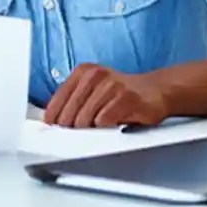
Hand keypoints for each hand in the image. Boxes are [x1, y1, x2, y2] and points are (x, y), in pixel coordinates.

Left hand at [43, 64, 169, 128]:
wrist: (155, 91)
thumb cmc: (121, 95)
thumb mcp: (93, 91)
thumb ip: (73, 102)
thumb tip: (51, 122)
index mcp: (83, 72)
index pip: (57, 100)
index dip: (54, 119)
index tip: (53, 129)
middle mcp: (96, 75)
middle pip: (69, 112)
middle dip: (71, 128)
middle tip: (78, 134)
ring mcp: (111, 85)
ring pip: (85, 118)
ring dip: (90, 129)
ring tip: (100, 127)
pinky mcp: (126, 97)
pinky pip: (104, 121)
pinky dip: (106, 128)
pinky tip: (114, 123)